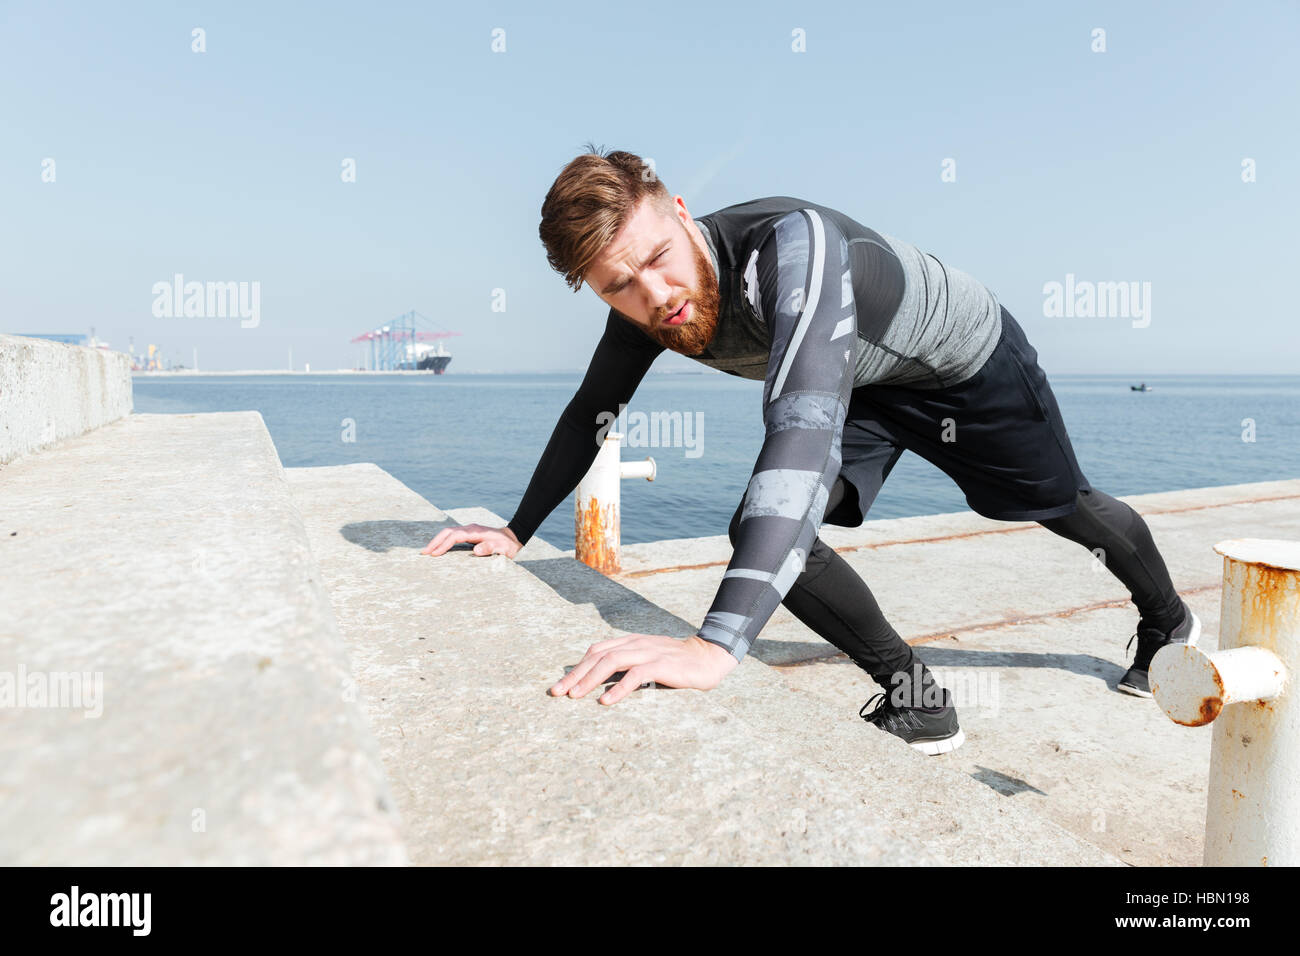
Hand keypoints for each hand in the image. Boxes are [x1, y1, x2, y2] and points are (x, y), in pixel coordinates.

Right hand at [421, 523, 520, 558]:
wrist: (512, 537)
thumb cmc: (507, 545)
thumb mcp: (503, 549)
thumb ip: (491, 548)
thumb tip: (475, 550)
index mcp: (475, 532)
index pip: (455, 536)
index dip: (444, 545)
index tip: (435, 554)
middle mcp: (470, 529)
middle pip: (447, 532)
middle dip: (435, 541)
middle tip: (424, 552)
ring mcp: (468, 530)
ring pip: (448, 533)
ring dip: (437, 541)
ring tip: (427, 551)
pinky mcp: (468, 534)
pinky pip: (452, 536)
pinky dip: (443, 541)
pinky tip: (438, 549)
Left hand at [549, 634, 738, 705]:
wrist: (708, 657)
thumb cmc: (676, 664)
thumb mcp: (648, 661)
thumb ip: (628, 666)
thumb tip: (601, 683)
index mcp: (631, 642)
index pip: (596, 650)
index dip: (577, 667)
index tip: (561, 686)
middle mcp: (636, 644)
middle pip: (598, 655)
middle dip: (575, 674)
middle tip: (557, 692)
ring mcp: (648, 652)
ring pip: (612, 661)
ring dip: (590, 679)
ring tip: (575, 696)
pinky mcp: (661, 664)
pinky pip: (635, 674)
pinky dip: (618, 687)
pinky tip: (606, 701)